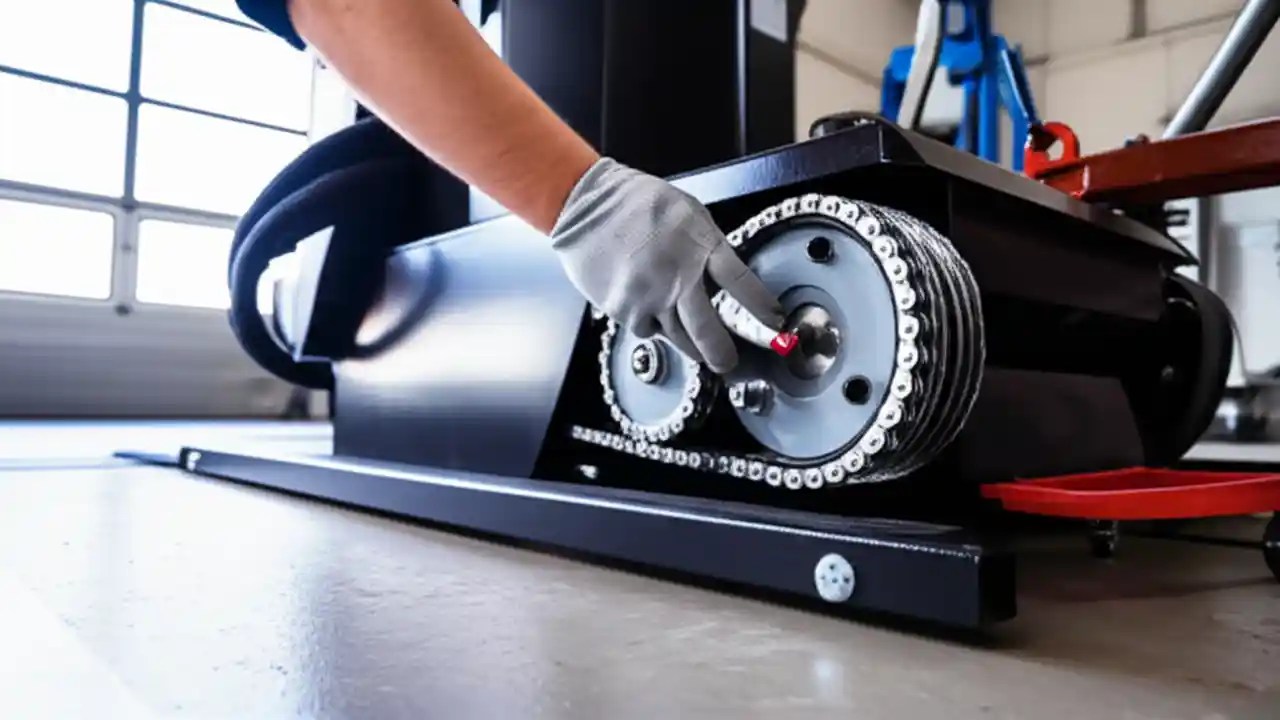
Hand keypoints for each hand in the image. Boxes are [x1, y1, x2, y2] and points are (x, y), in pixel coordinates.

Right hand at [551, 158, 783, 372]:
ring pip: (680, 340)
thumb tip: (722, 279)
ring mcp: (649, 296)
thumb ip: (707, 247)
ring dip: (692, 348)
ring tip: (699, 351)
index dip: (762, 309)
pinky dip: (652, 326)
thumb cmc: (636, 203)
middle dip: (724, 354)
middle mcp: (677, 275)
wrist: (586, 205)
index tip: (775, 326)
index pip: (742, 284)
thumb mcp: (688, 212)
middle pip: (710, 331)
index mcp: (700, 244)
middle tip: (730, 365)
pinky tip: (649, 309)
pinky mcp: (624, 309)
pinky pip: (647, 330)